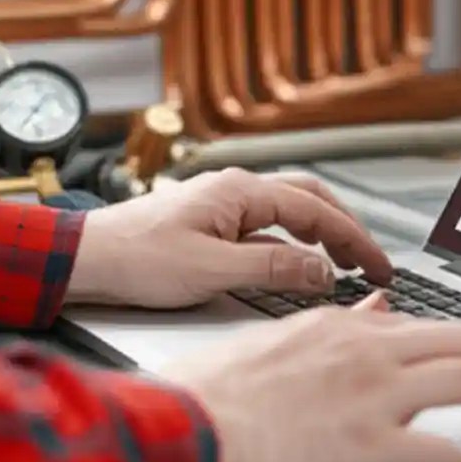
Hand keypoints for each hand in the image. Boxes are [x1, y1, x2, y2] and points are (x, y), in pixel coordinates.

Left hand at [66, 168, 391, 308]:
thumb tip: (322, 271)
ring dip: (321, 235)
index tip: (380, 266)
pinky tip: (297, 268)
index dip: (355, 241)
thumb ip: (274, 270)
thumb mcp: (212, 271)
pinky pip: (265, 228)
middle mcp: (235, 190)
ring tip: (346, 264)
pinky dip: (292, 246)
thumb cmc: (133, 260)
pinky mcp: (210, 224)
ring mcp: (222, 205)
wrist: (80, 260)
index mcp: (240, 192)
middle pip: (310, 200)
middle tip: (373, 262)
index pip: (317, 212)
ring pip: (288, 213)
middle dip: (347, 230)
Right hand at [158, 294, 460, 461]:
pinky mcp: (370, 448)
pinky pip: (441, 451)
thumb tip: (377, 308)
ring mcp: (375, 398)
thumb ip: (338, 323)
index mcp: (350, 328)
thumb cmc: (220, 390)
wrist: (188, 427)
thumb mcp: (282, 335)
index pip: (438, 324)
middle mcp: (373, 354)